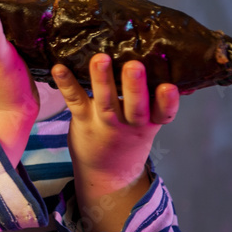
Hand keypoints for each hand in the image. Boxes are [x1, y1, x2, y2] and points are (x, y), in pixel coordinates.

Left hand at [51, 55, 179, 231]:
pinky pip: (75, 101)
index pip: (163, 114)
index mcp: (150, 123)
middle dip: (134, 86)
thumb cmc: (129, 137)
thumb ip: (155, 100)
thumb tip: (172, 65)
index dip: (168, 101)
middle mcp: (129, 124)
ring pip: (105, 102)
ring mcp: (105, 123)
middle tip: (134, 65)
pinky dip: (67, 84)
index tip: (170, 86)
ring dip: (102, 80)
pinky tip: (59, 68)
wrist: (107, 172)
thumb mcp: (149, 123)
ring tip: (100, 58)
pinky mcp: (83, 120)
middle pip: (134, 107)